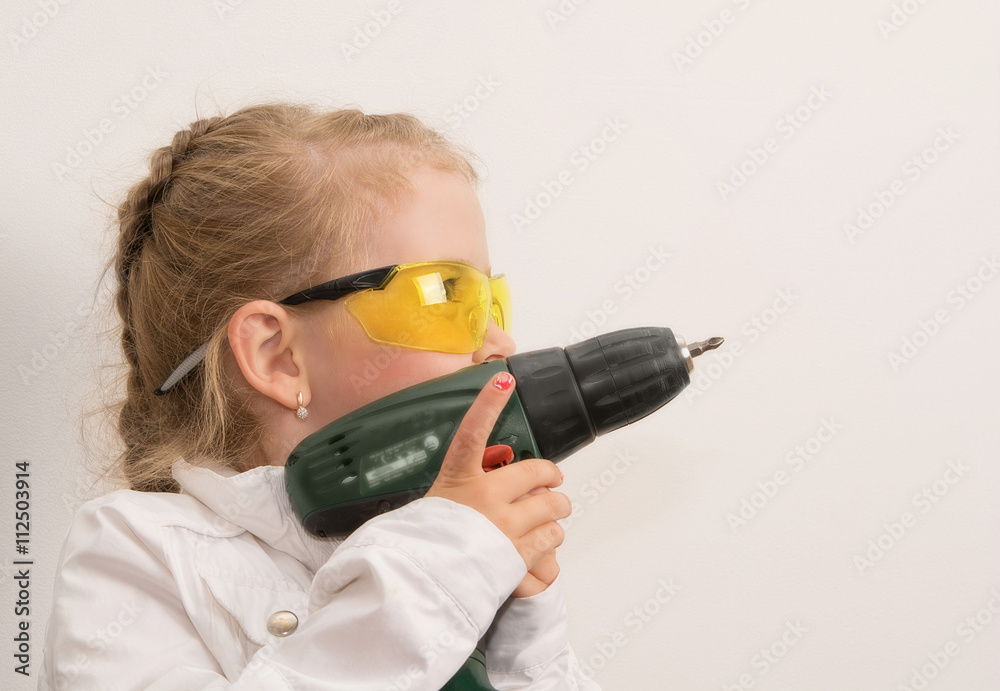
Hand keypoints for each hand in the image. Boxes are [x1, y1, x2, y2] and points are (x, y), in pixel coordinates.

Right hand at [425, 372, 570, 576]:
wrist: (424, 584)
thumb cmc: (428, 543)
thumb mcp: (439, 502)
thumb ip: (467, 487)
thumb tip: (495, 483)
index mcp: (458, 479)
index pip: (472, 431)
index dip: (488, 403)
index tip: (502, 379)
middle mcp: (484, 497)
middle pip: (537, 472)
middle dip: (551, 476)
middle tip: (552, 481)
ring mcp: (503, 525)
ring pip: (553, 507)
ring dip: (557, 511)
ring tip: (551, 515)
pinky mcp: (517, 553)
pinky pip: (552, 538)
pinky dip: (552, 539)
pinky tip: (543, 541)